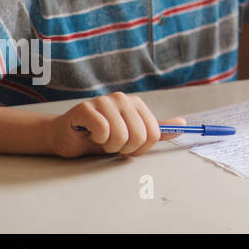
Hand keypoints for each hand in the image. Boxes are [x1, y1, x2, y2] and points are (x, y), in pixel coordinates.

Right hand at [49, 92, 185, 157]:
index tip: (128, 149)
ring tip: (100, 140)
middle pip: (139, 136)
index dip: (141, 149)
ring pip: (121, 136)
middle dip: (125, 149)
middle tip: (111, 145)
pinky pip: (102, 130)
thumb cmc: (97, 137)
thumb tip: (183, 125)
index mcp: (136, 104)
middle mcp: (122, 98)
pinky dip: (97, 140)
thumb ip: (155, 131)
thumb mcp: (130, 135)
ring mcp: (104, 101)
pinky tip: (90, 134)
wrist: (65, 136)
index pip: (153, 134)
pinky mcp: (85, 108)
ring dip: (109, 146)